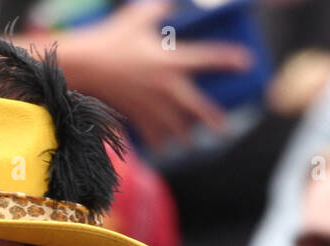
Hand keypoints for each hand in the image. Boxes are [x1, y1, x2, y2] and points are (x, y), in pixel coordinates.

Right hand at [60, 0, 251, 148]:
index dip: (229, 60)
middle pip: (196, 108)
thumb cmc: (109, 39)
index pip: (207, 59)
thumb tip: (171, 4)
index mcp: (170, 60)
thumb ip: (159, 9)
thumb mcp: (136, 18)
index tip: (246, 63)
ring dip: (184, 136)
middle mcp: (165, 86)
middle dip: (212, 120)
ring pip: (175, 126)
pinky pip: (151, 133)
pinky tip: (163, 148)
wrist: (83, 66)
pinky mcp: (135, 114)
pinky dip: (158, 141)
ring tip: (191, 144)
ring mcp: (151, 103)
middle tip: (224, 131)